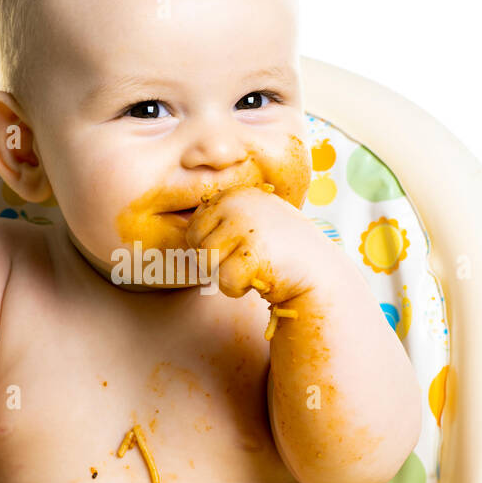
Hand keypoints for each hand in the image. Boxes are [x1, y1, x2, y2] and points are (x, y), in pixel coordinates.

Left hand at [184, 184, 325, 302]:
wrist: (318, 271)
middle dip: (217, 262)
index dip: (213, 247)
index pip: (194, 228)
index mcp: (234, 193)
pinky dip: (238, 289)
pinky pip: (223, 281)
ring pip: (207, 263)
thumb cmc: (277, 250)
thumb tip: (163, 219)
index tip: (240, 248)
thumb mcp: (248, 222)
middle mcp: (238, 203)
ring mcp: (246, 226)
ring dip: (227, 276)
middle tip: (248, 259)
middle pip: (196, 246)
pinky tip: (262, 276)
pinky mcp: (254, 253)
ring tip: (255, 265)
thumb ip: (218, 220)